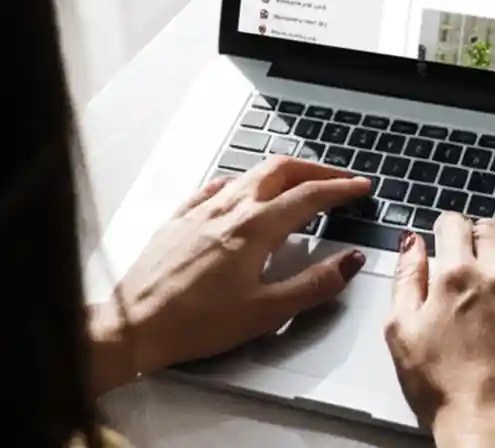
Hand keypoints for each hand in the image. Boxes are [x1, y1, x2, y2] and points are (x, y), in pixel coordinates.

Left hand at [88, 157, 370, 393]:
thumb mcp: (267, 312)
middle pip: (283, 170)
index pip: (311, 195)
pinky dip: (242, 182)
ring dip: (283, 172)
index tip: (360, 188)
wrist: (134, 325)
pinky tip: (242, 192)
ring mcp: (201, 210)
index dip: (342, 189)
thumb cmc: (195, 323)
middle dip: (317, 170)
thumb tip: (349, 262)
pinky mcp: (179, 218)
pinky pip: (217, 187)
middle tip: (338, 179)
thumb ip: (315, 284)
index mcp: (256, 228)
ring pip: (251, 173)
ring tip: (299, 182)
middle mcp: (230, 209)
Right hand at [385, 215, 494, 447]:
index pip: (454, 225)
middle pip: (493, 230)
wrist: (484, 423)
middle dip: (480, 229)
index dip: (446, 226)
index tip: (444, 232)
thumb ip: (406, 279)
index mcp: (457, 275)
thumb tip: (413, 244)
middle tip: (474, 239)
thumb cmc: (440, 385)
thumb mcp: (400, 329)